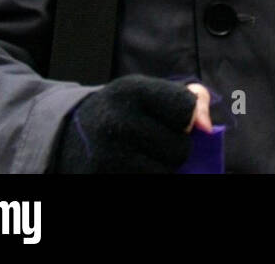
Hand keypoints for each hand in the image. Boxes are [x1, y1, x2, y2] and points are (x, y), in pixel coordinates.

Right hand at [52, 74, 208, 173]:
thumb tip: (207, 127)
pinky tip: (132, 166)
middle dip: (174, 146)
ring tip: (142, 153)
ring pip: (165, 173)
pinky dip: (146, 175)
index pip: (185, 107)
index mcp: (130, 91)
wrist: (67, 134)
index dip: (187, 117)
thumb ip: (190, 98)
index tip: (175, 118)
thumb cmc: (122, 110)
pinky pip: (147, 183)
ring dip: (161, 167)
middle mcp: (116, 123)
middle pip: (179, 148)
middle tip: (153, 139)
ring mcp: (106, 157)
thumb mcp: (149, 91)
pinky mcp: (103, 179)